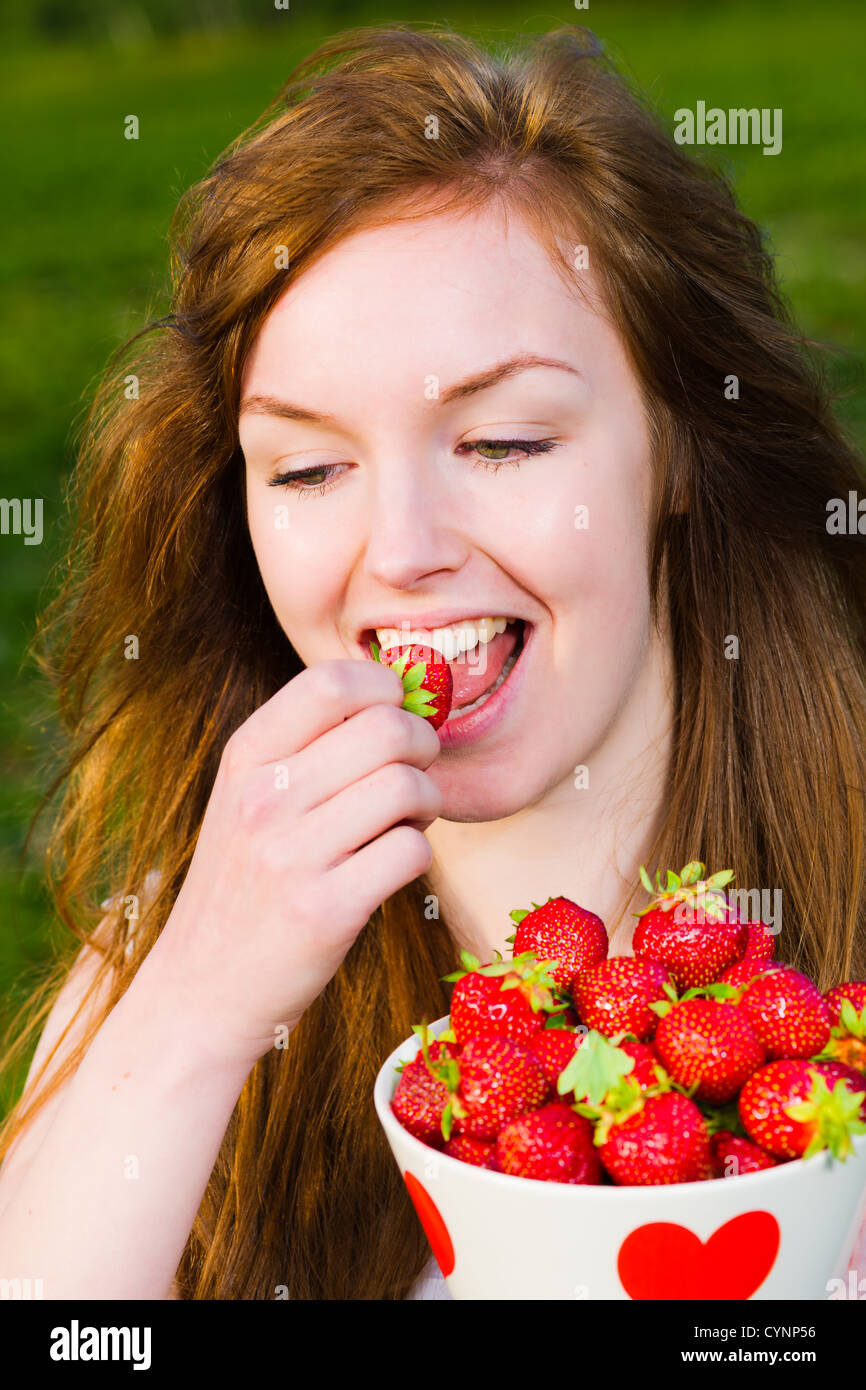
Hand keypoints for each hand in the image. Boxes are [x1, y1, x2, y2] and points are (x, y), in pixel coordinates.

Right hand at [152, 658, 442, 1067]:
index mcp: (245, 758)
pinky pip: (412, 851)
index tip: (396, 711)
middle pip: (387, 729)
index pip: (332, 681)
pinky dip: (417, 854)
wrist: (200, 990)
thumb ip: (305, 746)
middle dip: (422, 746)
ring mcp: (293, 856)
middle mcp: (264, 799)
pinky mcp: (327, 911)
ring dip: (427, 802)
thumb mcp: (245, 799)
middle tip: (414, 773)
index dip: (385, 687)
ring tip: (405, 822)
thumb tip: (396, 699)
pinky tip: (392, 865)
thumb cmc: (242, 885)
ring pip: (408, 787)